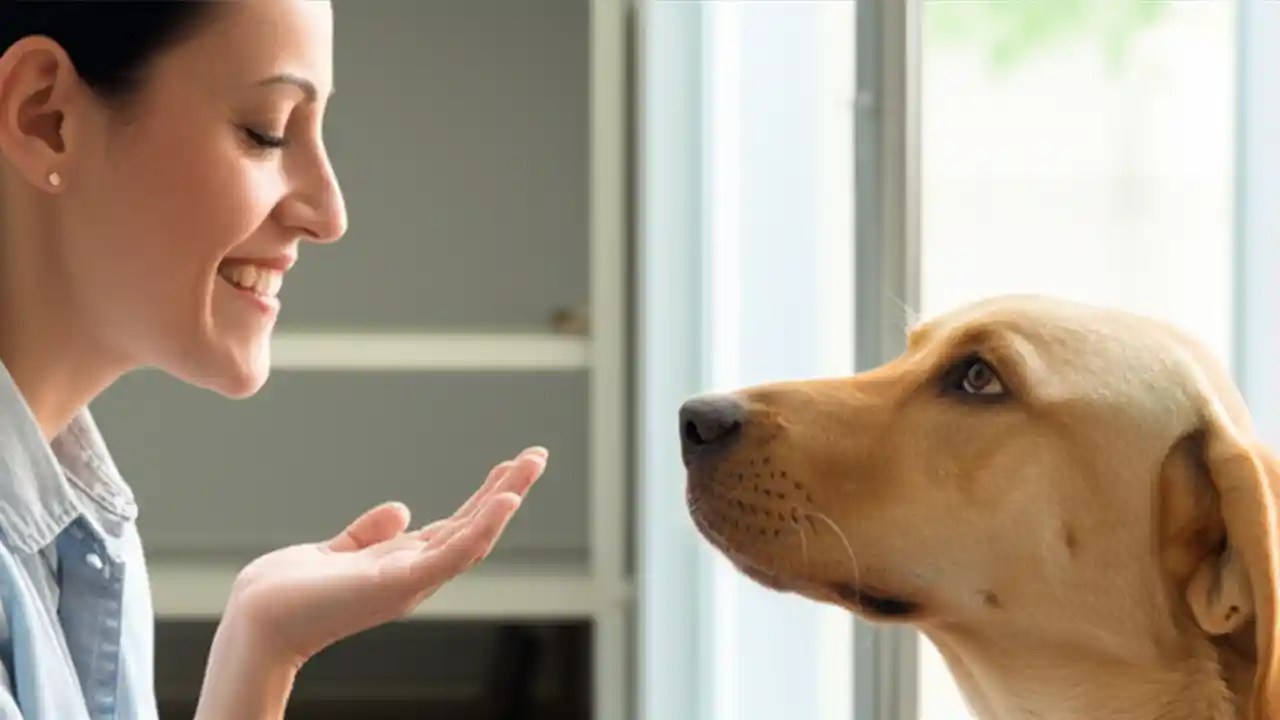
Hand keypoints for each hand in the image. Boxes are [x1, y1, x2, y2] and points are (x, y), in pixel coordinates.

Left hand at [224, 446, 547, 667]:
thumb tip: (402, 508)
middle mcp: (415, 575)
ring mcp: (411, 581)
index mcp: (403, 565)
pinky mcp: (399, 583)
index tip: (508, 466)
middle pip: (474, 528)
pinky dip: (482, 528)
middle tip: (538, 456)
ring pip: (474, 537)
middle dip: (509, 491)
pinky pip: (453, 554)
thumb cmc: (285, 594)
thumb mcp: (335, 550)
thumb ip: (367, 533)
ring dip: (506, 500)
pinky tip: (504, 500)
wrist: (257, 620)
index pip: (457, 527)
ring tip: (531, 466)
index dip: (486, 497)